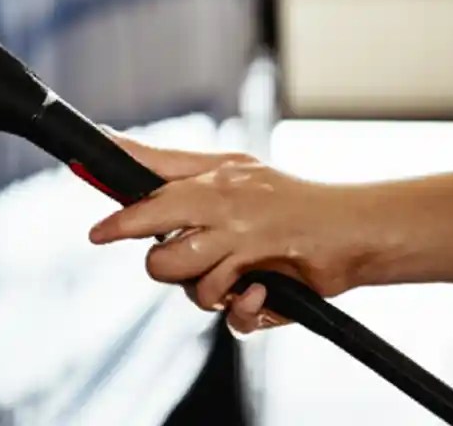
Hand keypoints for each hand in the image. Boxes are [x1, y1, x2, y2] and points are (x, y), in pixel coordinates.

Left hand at [88, 132, 376, 333]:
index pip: (156, 190)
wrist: (356, 229)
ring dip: (206, 288)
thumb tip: (112, 140)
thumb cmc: (287, 201)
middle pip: (163, 248)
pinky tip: (257, 291)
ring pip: (192, 285)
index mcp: (216, 180)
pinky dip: (243, 309)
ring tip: (231, 275)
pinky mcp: (270, 284)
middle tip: (167, 259)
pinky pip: (233, 313)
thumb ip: (171, 165)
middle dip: (160, 262)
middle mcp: (227, 210)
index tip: (96, 233)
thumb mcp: (230, 169)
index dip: (123, 216)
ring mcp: (248, 248)